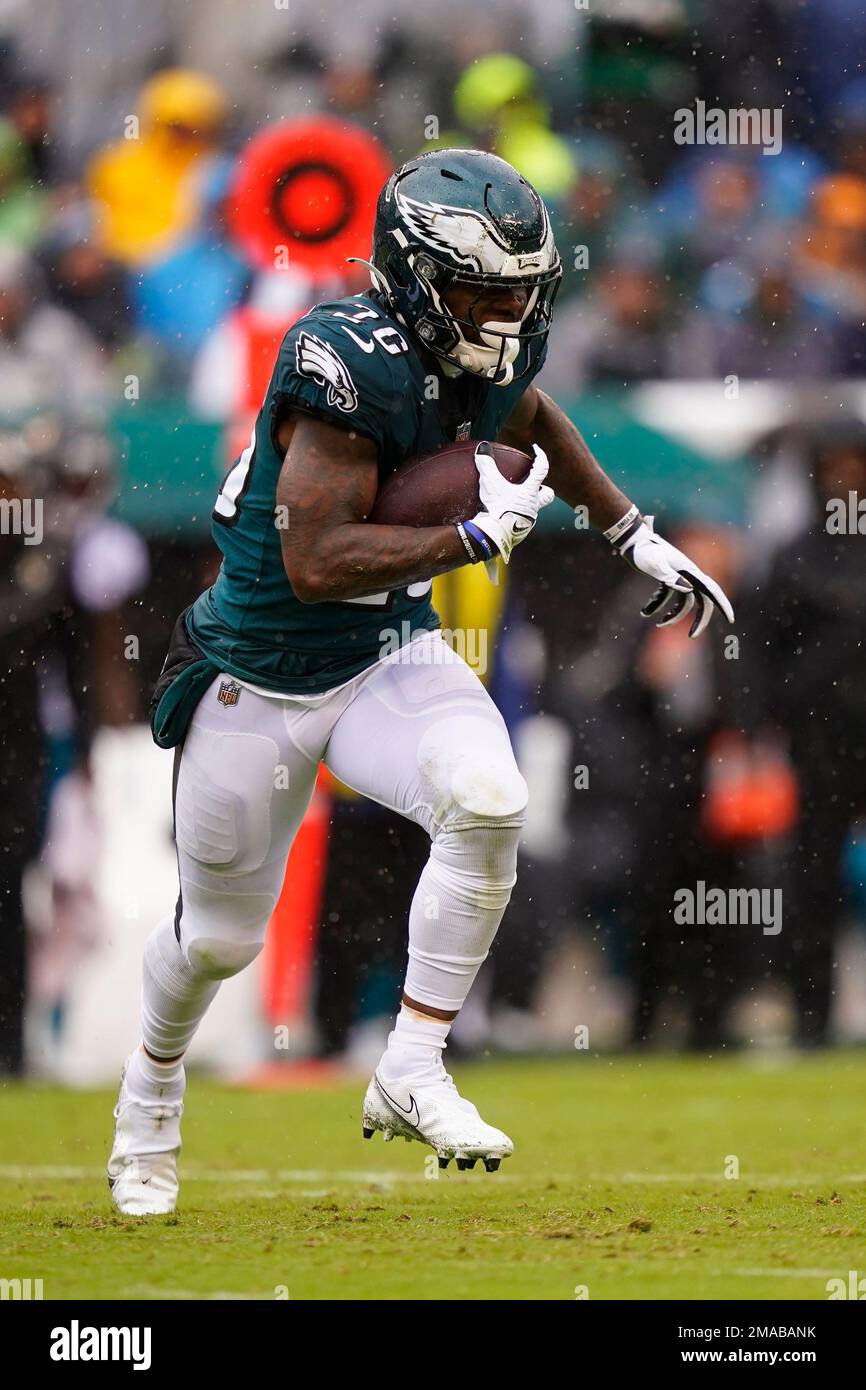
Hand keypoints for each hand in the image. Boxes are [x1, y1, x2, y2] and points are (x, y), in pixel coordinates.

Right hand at [468, 442, 554, 563]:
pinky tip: (504, 515)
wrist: (494, 536)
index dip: (541, 457)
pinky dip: (515, 516)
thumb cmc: (496, 508)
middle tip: (534, 485)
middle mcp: (534, 506)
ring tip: (513, 500)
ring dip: (527, 504)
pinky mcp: (520, 532)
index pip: (542, 470)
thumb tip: (482, 449)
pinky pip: (521, 521)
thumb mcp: (489, 484)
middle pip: (548, 495)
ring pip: (533, 509)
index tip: (536, 449)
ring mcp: (528, 521)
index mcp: (530, 492)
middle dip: (543, 489)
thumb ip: (486, 465)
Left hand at [614, 514, 733, 637]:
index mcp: (689, 571)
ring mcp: (678, 577)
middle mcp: (688, 575)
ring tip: (658, 625)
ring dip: (673, 616)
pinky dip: (658, 605)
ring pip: (684, 603)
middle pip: (701, 601)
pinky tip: (644, 612)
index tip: (731, 619)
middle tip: (691, 637)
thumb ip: (670, 577)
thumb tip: (690, 590)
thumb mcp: (655, 564)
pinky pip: (669, 597)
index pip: (711, 589)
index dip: (723, 604)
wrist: (633, 540)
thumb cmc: (644, 550)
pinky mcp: (667, 579)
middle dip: (699, 620)